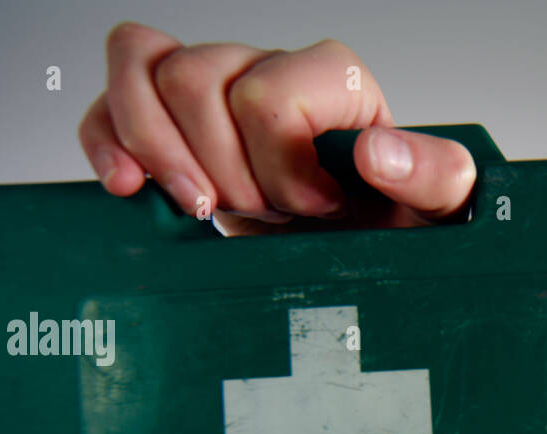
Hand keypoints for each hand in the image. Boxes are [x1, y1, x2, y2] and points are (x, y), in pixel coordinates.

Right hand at [77, 22, 476, 234]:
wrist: (358, 254)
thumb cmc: (395, 225)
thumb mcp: (441, 207)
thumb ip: (431, 174)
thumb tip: (377, 152)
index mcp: (332, 79)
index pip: (266, 95)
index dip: (280, 167)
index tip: (316, 210)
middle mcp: (264, 69)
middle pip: (194, 77)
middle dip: (224, 171)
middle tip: (267, 217)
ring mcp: (211, 93)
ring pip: (141, 66)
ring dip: (163, 155)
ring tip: (204, 209)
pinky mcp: (168, 127)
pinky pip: (108, 100)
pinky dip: (106, 143)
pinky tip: (129, 188)